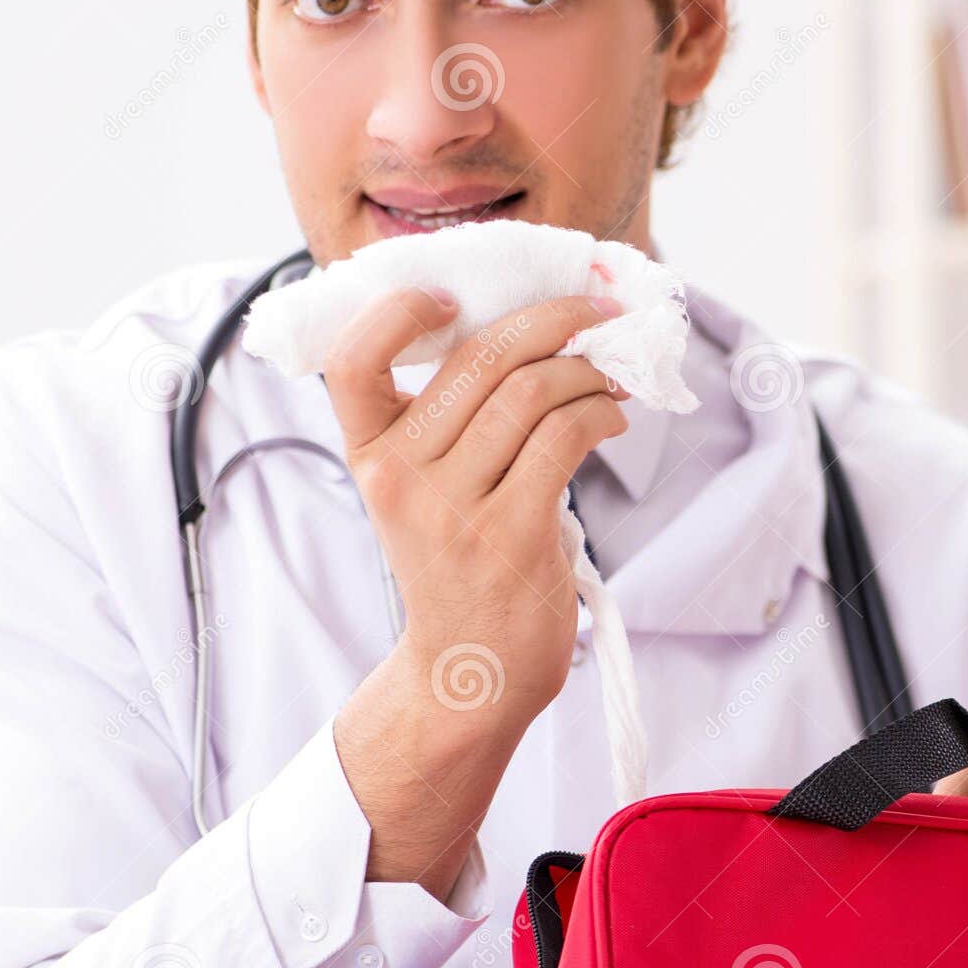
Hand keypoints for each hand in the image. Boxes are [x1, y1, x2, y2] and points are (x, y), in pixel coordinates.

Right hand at [324, 287, 628, 895]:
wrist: (469, 670)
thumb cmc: (456, 567)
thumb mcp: (421, 494)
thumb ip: (445, 421)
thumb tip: (531, 330)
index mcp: (368, 457)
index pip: (354, 361)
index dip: (399, 312)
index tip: (452, 296)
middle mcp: (400, 477)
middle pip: (481, 358)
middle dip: (553, 319)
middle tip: (595, 312)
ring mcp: (454, 508)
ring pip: (532, 391)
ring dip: (588, 371)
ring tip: (611, 379)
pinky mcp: (512, 533)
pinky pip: (565, 436)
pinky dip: (601, 414)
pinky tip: (613, 418)